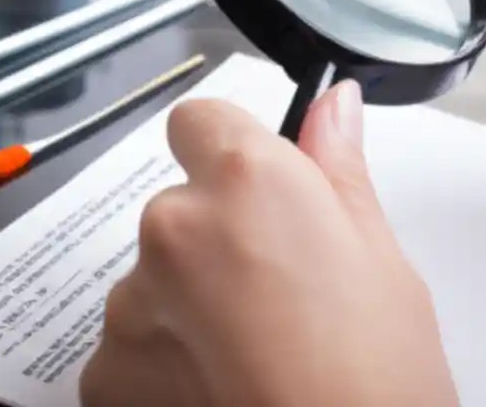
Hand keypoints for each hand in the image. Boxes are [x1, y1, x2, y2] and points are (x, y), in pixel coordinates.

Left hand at [80, 81, 458, 406]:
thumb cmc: (379, 381)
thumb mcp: (382, 259)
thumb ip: (337, 171)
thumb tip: (333, 107)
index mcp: (248, 182)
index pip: (201, 120)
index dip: (234, 153)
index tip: (262, 191)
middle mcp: (175, 228)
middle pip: (181, 206)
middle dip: (219, 238)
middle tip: (282, 293)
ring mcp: (131, 304)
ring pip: (156, 278)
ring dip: (190, 301)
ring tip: (256, 351)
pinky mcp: (104, 372)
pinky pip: (133, 342)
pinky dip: (165, 359)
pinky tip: (221, 384)